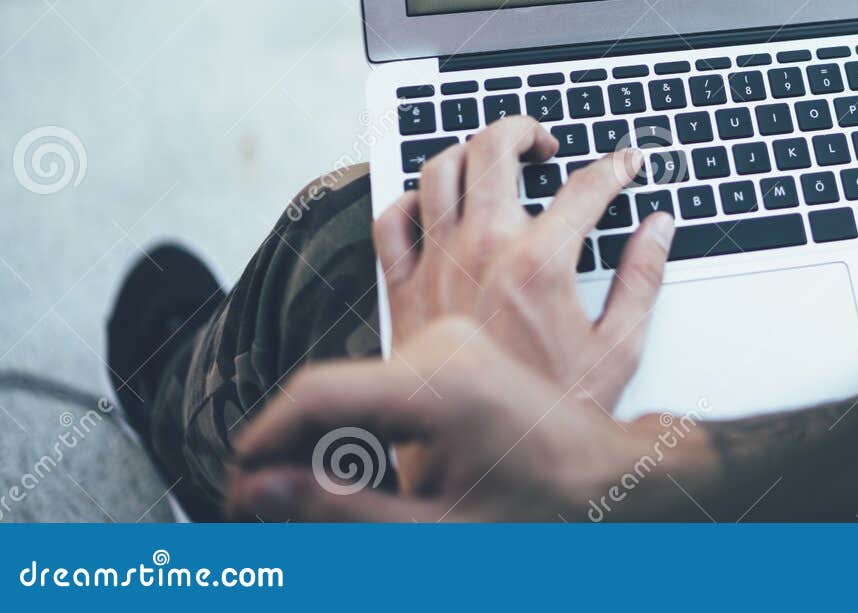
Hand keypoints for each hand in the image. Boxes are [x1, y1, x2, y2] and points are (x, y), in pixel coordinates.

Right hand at [227, 318, 707, 520]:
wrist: (607, 476)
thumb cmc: (546, 504)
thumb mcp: (439, 530)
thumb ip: (343, 512)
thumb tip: (261, 495)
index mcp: (438, 382)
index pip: (315, 394)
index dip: (262, 444)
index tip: (237, 491)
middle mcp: (442, 345)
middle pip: (329, 388)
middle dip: (289, 451)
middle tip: (266, 512)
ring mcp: (450, 339)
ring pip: (351, 383)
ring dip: (323, 438)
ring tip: (312, 498)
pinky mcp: (453, 349)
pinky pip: (381, 378)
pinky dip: (357, 422)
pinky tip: (357, 470)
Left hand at [373, 115, 673, 411]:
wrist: (480, 467)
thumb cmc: (547, 416)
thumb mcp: (617, 349)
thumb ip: (644, 279)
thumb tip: (659, 230)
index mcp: (540, 264)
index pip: (586, 187)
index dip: (615, 166)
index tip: (625, 164)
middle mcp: (483, 252)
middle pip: (495, 148)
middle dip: (527, 129)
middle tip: (547, 144)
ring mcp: (437, 266)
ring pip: (439, 169)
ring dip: (470, 151)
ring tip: (494, 159)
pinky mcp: (404, 289)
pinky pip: (392, 220)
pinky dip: (411, 199)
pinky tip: (433, 204)